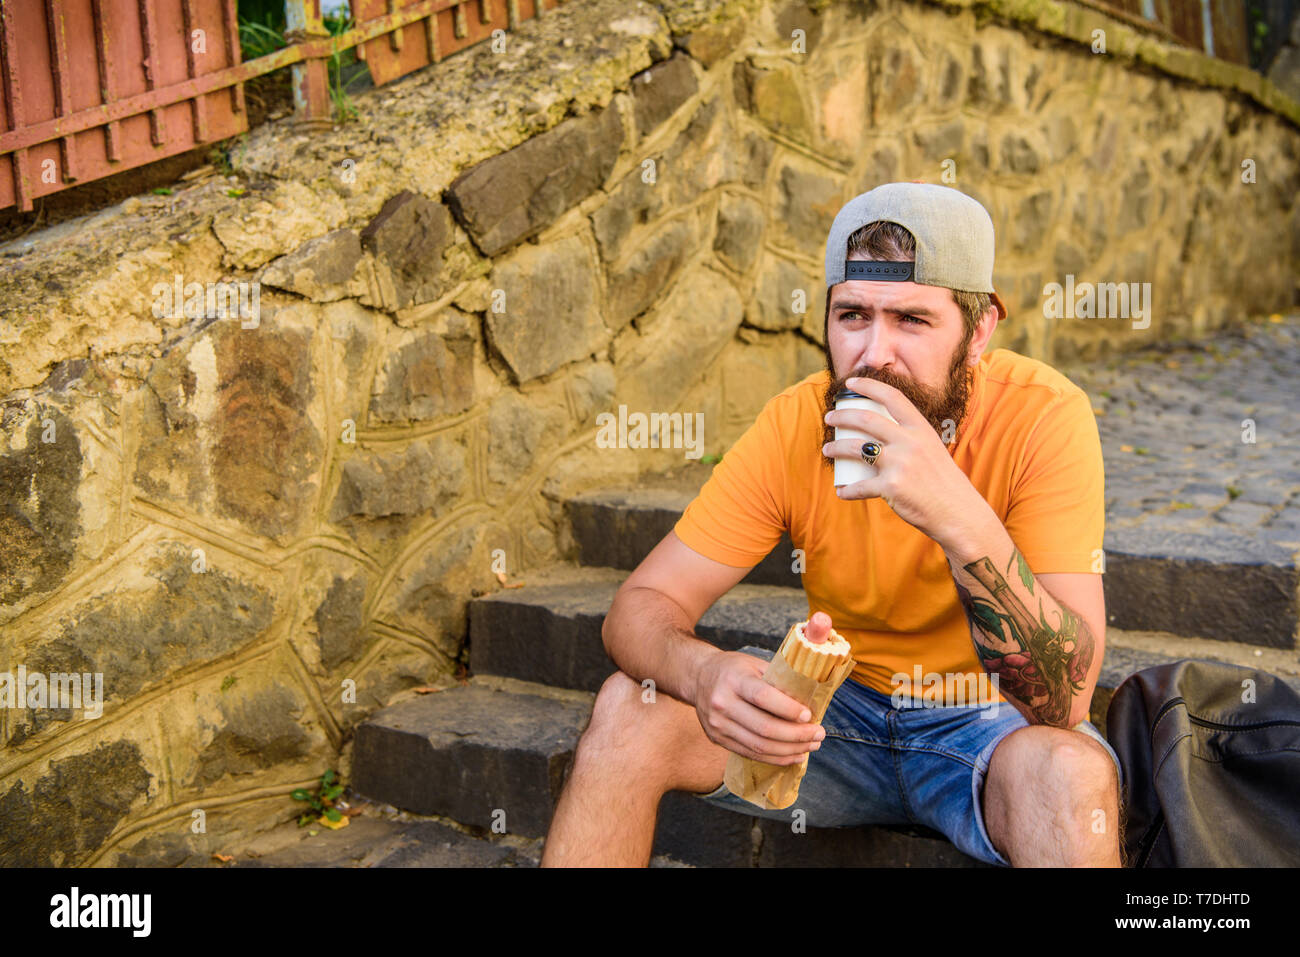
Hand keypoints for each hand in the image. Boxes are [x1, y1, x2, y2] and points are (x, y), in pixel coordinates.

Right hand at [695, 650, 825, 765]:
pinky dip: (775, 758)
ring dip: (790, 750)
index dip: (788, 710)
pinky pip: (750, 753)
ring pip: (759, 746)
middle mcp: (722, 704)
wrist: (697, 677)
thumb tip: (809, 702)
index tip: (809, 716)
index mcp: (733, 680)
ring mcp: (718, 725)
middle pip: (764, 728)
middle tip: (819, 734)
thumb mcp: (754, 664)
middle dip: (797, 735)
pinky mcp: (718, 739)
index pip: (763, 698)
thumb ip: (778, 681)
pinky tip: (793, 755)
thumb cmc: (733, 669)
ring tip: (811, 746)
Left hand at [820, 375, 989, 543]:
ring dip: (835, 448)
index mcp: (921, 429)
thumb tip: (882, 433)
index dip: (868, 386)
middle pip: (866, 419)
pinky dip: (847, 490)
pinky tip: (841, 490)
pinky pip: (859, 486)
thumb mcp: (932, 449)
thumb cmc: (943, 482)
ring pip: (855, 448)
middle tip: (829, 418)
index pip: (892, 397)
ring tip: (827, 449)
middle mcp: (910, 442)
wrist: (957, 512)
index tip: (850, 382)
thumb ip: (911, 438)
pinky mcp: (891, 487)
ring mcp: (900, 464)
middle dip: (841, 416)